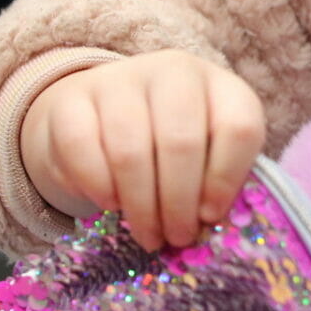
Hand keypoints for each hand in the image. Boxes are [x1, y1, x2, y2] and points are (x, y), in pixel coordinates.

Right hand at [19, 49, 266, 250]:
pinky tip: (111, 204)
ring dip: (141, 205)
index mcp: (221, 87)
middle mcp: (174, 72)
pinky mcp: (71, 98)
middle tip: (176, 238)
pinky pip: (82, 148)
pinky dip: (98, 185)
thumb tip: (205, 226)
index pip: (238, 127)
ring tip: (148, 234)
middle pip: (181, 142)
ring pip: (131, 150)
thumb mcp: (206, 157)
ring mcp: (120, 79)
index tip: (210, 216)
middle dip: (179, 203)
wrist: (102, 116)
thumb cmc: (169, 147)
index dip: (226, 179)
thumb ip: (214, 184)